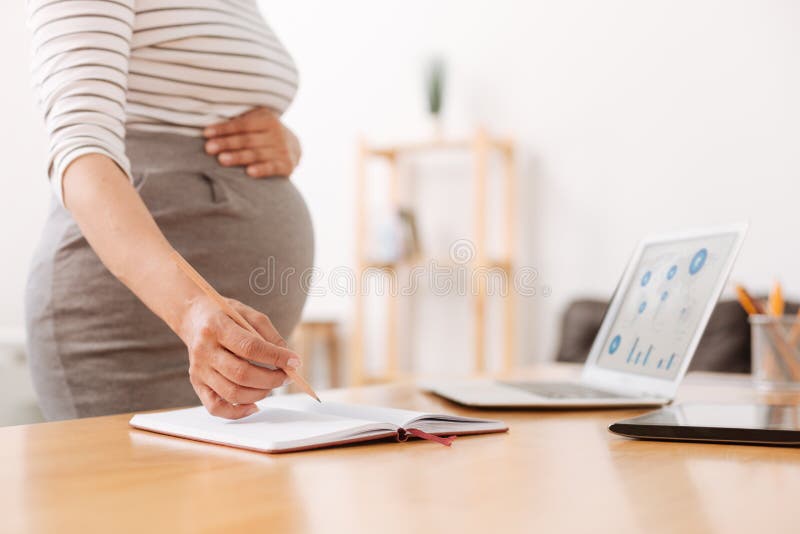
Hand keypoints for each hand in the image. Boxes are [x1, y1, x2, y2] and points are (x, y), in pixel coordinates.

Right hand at [179, 295, 301, 418]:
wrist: (193, 318)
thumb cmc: (225, 315)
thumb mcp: (249, 314)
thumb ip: (269, 335)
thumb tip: (289, 360)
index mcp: (217, 327)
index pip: (250, 347)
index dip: (275, 357)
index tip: (295, 362)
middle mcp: (204, 351)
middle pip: (241, 374)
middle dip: (271, 379)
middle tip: (286, 377)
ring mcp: (199, 370)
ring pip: (232, 393)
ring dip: (260, 394)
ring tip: (272, 385)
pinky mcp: (197, 384)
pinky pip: (216, 407)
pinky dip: (238, 412)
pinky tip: (254, 405)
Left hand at [203, 107, 300, 177]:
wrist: (293, 147)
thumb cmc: (263, 133)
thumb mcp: (256, 120)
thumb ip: (239, 121)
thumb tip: (209, 121)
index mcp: (267, 119)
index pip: (242, 124)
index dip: (224, 129)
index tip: (206, 134)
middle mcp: (277, 133)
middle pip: (247, 140)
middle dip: (227, 143)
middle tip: (208, 148)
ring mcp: (282, 150)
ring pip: (256, 154)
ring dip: (238, 157)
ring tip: (221, 160)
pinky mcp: (286, 165)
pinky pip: (272, 168)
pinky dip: (261, 170)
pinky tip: (249, 172)